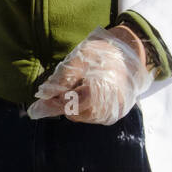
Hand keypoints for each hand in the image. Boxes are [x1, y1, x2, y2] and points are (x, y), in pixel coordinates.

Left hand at [26, 24, 152, 125]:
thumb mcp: (79, 59)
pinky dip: (85, 109)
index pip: (70, 104)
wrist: (129, 54)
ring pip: (83, 117)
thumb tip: (42, 96)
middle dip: (65, 104)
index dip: (55, 102)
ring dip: (75, 107)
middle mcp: (109, 107)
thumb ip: (62, 79)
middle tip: (66, 89)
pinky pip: (93, 117)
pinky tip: (88, 94)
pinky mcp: (115, 114)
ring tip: (80, 88)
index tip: (42, 101)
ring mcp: (113, 112)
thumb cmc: (102, 54)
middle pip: (75, 114)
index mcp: (101, 91)